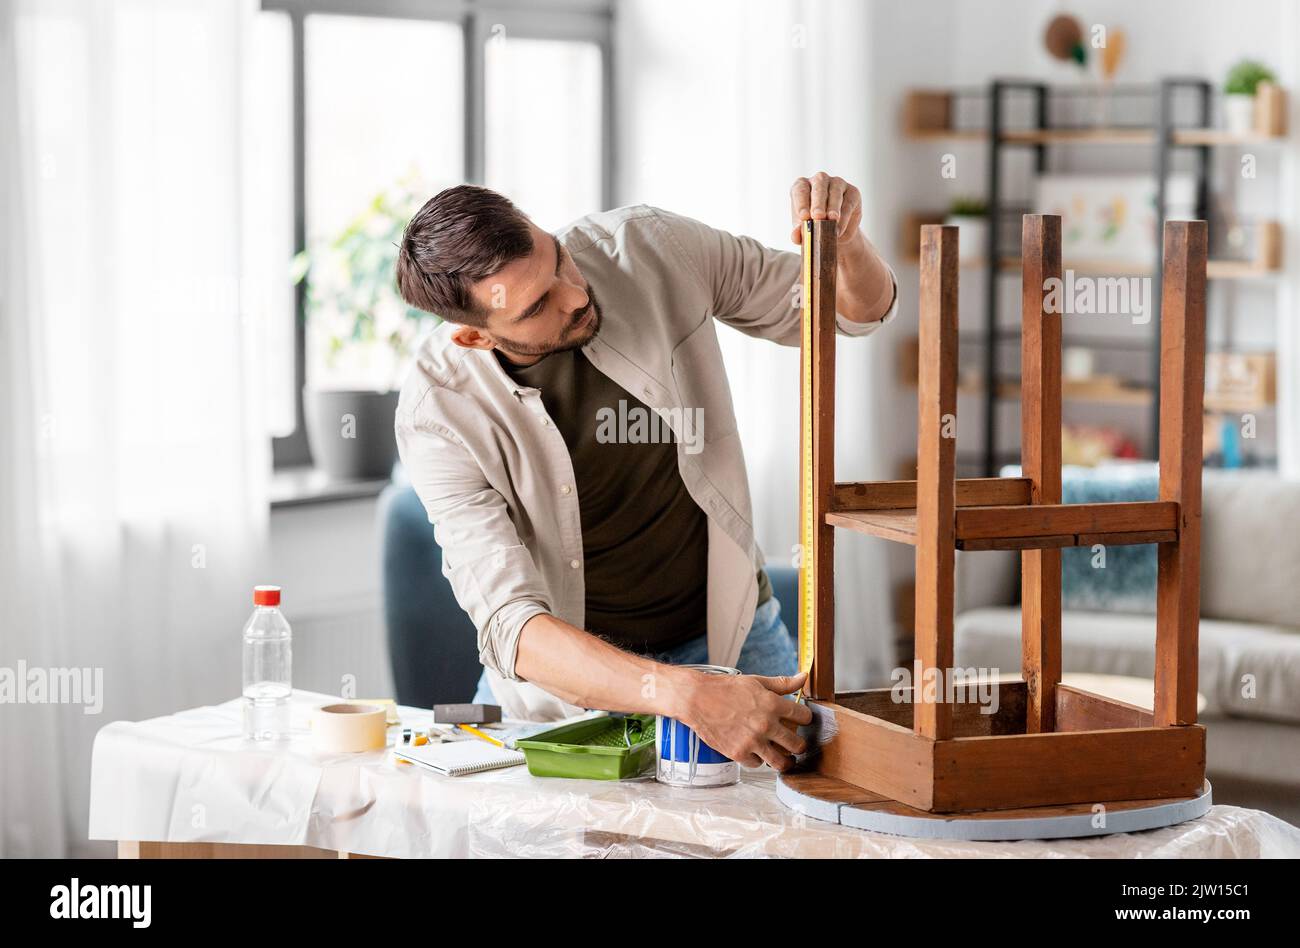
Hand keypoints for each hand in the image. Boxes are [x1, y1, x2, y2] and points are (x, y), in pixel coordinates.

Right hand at [677, 670, 812, 770]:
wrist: (697, 699)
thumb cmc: (726, 689)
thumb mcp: (756, 681)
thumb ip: (782, 683)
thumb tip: (804, 677)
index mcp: (772, 704)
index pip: (804, 717)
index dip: (805, 718)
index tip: (801, 720)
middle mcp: (765, 724)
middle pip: (797, 744)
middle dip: (799, 744)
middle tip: (796, 744)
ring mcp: (752, 741)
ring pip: (781, 762)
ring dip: (785, 760)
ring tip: (784, 757)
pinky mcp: (739, 753)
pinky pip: (758, 764)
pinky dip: (758, 759)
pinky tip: (756, 751)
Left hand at [790, 172, 862, 244]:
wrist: (835, 231)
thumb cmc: (814, 225)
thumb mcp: (805, 230)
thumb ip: (799, 232)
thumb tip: (795, 236)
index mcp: (802, 186)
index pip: (800, 190)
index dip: (801, 203)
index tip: (803, 217)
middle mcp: (819, 180)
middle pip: (819, 186)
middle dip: (818, 203)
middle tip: (818, 217)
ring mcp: (837, 183)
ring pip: (836, 192)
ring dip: (833, 208)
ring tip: (832, 221)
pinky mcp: (853, 192)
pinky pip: (849, 203)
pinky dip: (844, 217)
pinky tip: (840, 228)